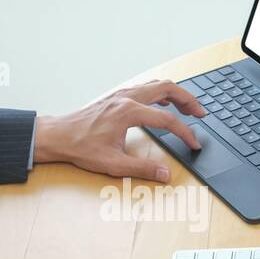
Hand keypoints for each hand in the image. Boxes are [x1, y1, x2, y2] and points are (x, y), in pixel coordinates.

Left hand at [33, 80, 206, 181]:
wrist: (58, 136)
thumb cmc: (81, 148)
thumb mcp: (113, 164)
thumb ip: (142, 169)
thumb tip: (165, 174)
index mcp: (128, 112)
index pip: (167, 120)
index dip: (185, 132)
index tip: (194, 143)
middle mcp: (126, 98)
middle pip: (167, 88)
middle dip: (188, 100)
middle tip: (201, 114)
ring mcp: (121, 94)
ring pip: (156, 84)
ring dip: (175, 93)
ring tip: (188, 108)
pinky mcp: (116, 96)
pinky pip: (145, 87)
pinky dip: (161, 92)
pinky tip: (163, 103)